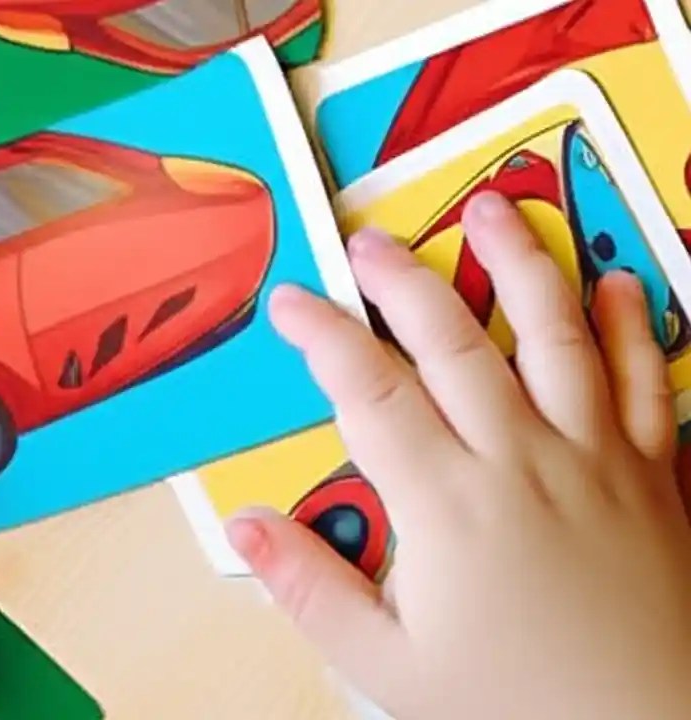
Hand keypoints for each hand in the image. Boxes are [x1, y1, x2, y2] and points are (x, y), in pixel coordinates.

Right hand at [228, 192, 690, 719]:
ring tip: (490, 210)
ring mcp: (594, 459)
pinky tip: (615, 282)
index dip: (322, 337)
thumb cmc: (516, 706)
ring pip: (554, 335)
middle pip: (454, 342)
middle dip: (405, 281)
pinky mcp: (653, 474)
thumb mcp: (387, 666)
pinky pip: (645, 379)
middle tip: (371, 241)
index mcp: (447, 505)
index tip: (291, 301)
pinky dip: (630, 325)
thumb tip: (244, 525)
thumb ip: (310, 589)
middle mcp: (520, 461)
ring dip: (519, 264)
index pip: (368, 393)